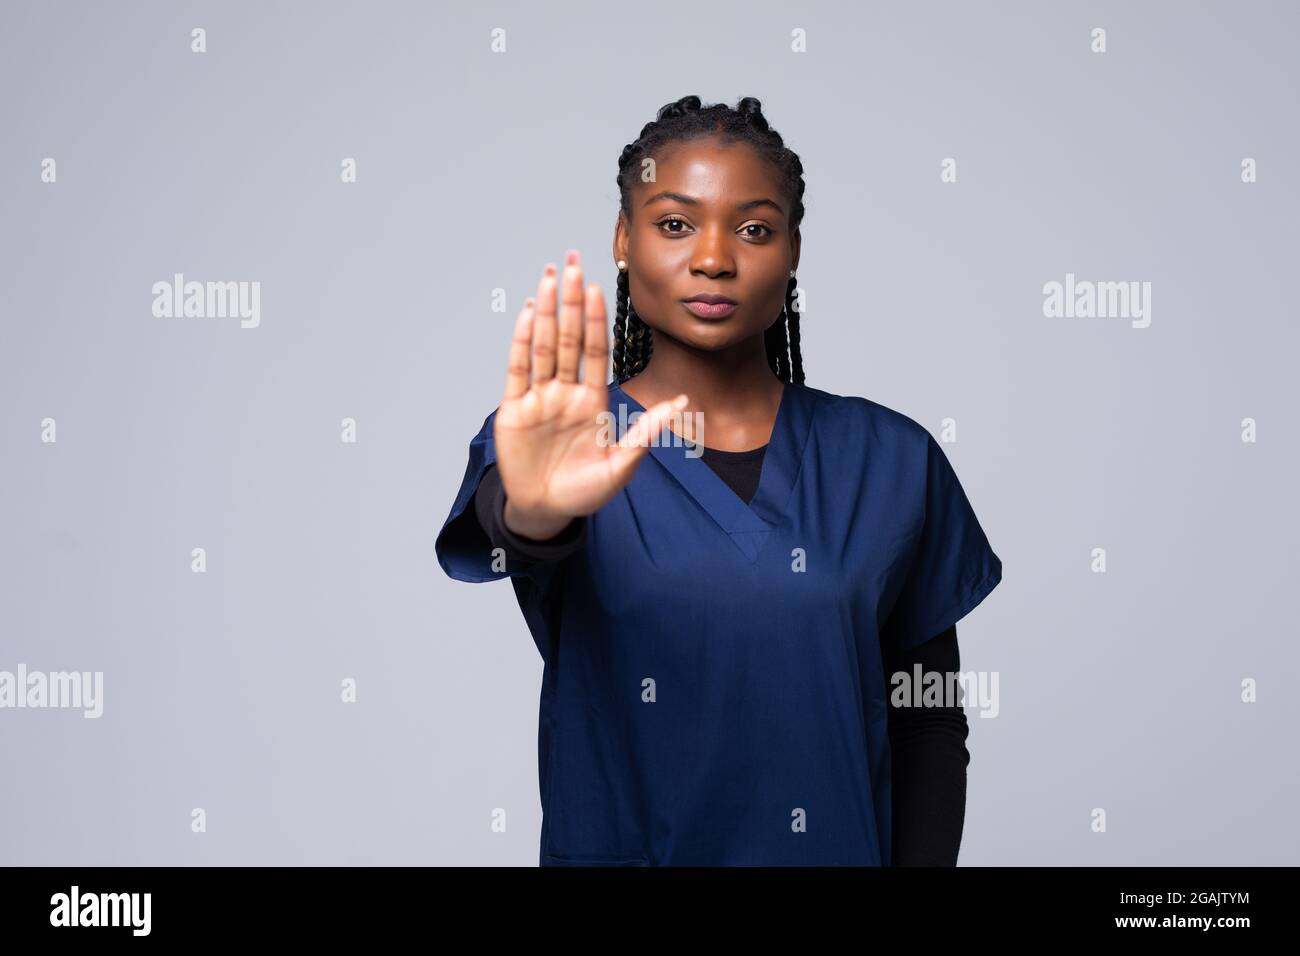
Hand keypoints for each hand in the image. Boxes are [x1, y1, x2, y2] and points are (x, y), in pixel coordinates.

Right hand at [493, 250, 686, 538]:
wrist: (547, 512)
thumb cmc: (585, 491)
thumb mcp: (622, 465)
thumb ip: (645, 433)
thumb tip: (680, 403)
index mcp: (592, 400)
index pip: (594, 350)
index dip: (594, 319)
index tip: (597, 287)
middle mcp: (566, 391)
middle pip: (567, 337)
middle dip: (569, 300)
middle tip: (570, 262)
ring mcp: (539, 398)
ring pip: (542, 345)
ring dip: (544, 310)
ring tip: (547, 276)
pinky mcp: (514, 409)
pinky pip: (518, 369)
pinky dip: (521, 341)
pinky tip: (525, 312)